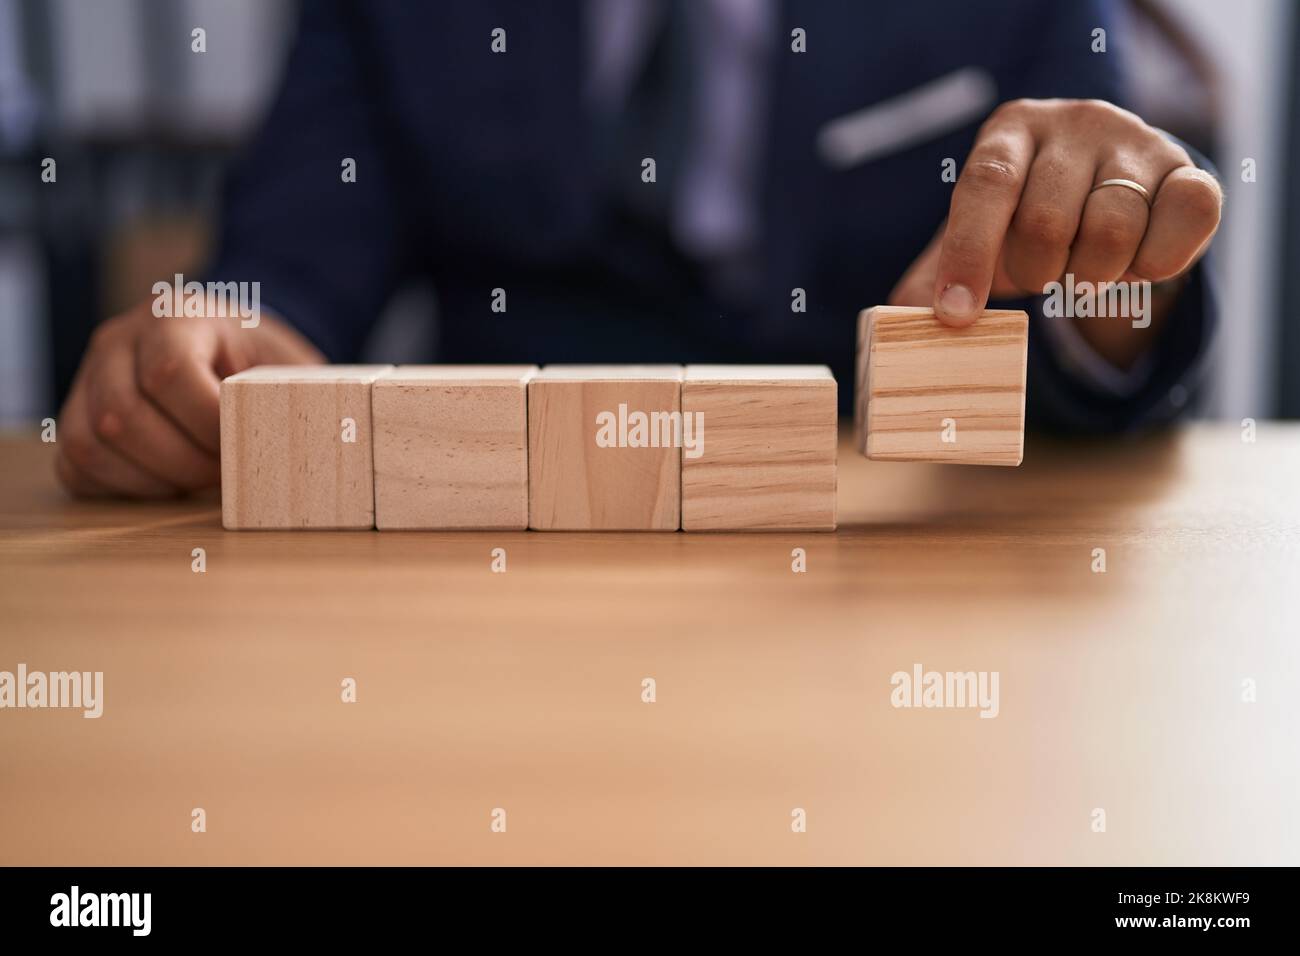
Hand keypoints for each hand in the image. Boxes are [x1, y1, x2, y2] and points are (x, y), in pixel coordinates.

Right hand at [55, 301, 323, 497]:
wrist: (227, 342)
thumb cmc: (262, 360)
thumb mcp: (289, 363)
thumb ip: (300, 395)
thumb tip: (335, 435)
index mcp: (175, 316)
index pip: (170, 375)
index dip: (210, 426)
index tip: (248, 448)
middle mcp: (118, 340)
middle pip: (122, 417)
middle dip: (184, 463)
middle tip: (227, 476)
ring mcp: (87, 378)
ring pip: (92, 446)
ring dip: (154, 481)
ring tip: (201, 480)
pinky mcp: (74, 416)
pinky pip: (77, 466)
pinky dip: (124, 488)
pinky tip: (168, 483)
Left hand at [890, 98, 1221, 357]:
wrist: (1108, 193)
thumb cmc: (1025, 219)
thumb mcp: (977, 238)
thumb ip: (935, 276)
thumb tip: (892, 318)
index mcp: (1009, 130)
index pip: (984, 186)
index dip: (968, 255)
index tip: (955, 315)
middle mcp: (1076, 122)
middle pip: (1046, 222)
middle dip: (1036, 272)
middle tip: (1040, 274)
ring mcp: (1138, 141)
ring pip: (1112, 232)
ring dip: (1091, 275)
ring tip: (1082, 265)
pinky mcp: (1190, 171)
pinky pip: (1182, 224)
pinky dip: (1154, 266)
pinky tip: (1133, 265)